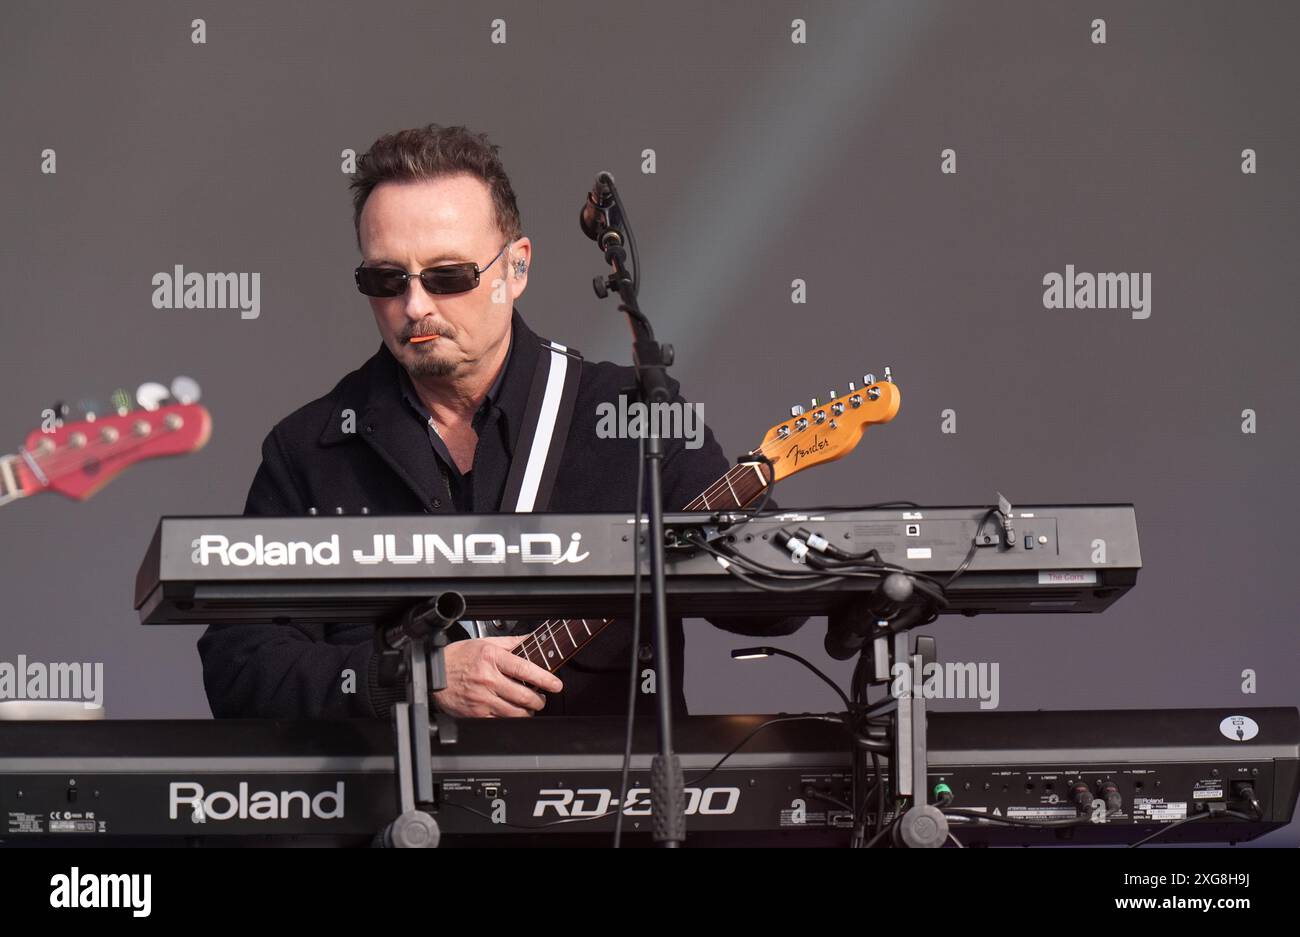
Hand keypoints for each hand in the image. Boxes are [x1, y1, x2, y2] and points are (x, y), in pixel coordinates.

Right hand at [432, 636, 563, 717]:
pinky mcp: (476, 714)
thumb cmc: (458, 657)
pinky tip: (512, 713)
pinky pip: (500, 721)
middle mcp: (487, 679)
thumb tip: (532, 638)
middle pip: (523, 695)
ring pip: (515, 712)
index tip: (556, 684)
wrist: (433, 674)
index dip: (545, 678)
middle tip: (542, 698)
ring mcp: (481, 699)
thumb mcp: (484, 643)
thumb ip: (510, 642)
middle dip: (539, 700)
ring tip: (529, 707)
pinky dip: (511, 719)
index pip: (525, 669)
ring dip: (527, 711)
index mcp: (491, 658)